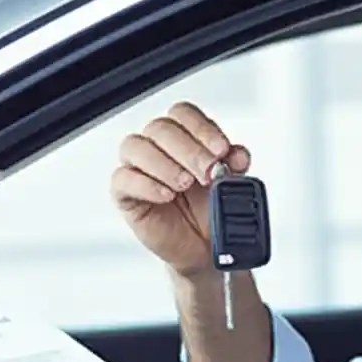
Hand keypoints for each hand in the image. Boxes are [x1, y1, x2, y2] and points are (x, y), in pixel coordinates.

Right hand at [110, 102, 251, 277]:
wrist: (203, 247)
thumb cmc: (211, 210)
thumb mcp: (230, 185)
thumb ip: (235, 166)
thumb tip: (238, 154)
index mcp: (184, 137)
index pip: (184, 114)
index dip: (202, 128)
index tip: (221, 150)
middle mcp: (158, 147)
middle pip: (161, 128)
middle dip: (189, 150)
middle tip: (208, 172)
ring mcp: (138, 167)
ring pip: (136, 146)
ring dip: (165, 164)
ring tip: (185, 184)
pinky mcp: (124, 192)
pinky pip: (123, 179)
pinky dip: (146, 184)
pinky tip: (166, 195)